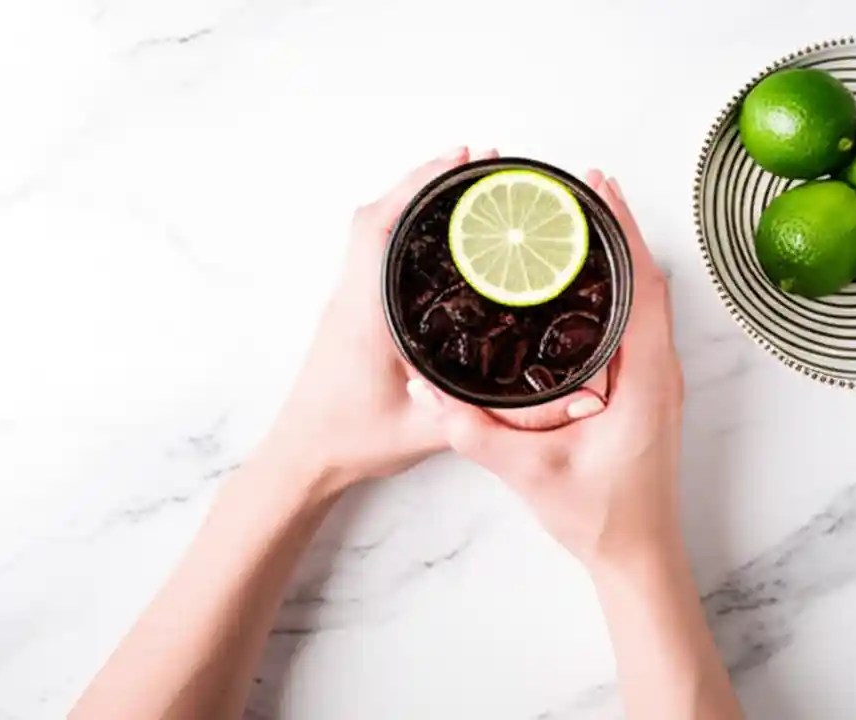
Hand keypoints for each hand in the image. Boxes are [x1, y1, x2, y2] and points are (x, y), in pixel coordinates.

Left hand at [258, 147, 492, 490]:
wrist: (302, 457)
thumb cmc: (350, 440)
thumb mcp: (425, 431)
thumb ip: (485, 414)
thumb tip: (553, 402)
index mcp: (365, 312)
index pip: (381, 226)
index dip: (419, 184)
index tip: (460, 160)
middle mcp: (351, 296)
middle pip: (377, 215)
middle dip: (426, 181)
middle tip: (477, 168)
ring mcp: (346, 302)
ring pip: (372, 230)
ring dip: (412, 202)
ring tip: (464, 192)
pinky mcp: (349, 314)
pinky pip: (373, 253)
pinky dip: (403, 229)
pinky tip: (438, 240)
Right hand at [409, 172, 684, 566]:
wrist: (636, 556)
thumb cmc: (601, 518)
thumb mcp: (531, 474)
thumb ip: (476, 432)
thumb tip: (427, 389)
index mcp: (645, 378)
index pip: (644, 283)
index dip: (623, 230)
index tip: (599, 188)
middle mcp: (659, 370)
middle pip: (647, 279)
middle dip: (618, 229)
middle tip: (581, 189)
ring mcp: (656, 381)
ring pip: (646, 300)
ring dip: (620, 258)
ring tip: (581, 224)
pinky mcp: (645, 392)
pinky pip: (637, 323)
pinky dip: (617, 291)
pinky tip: (584, 287)